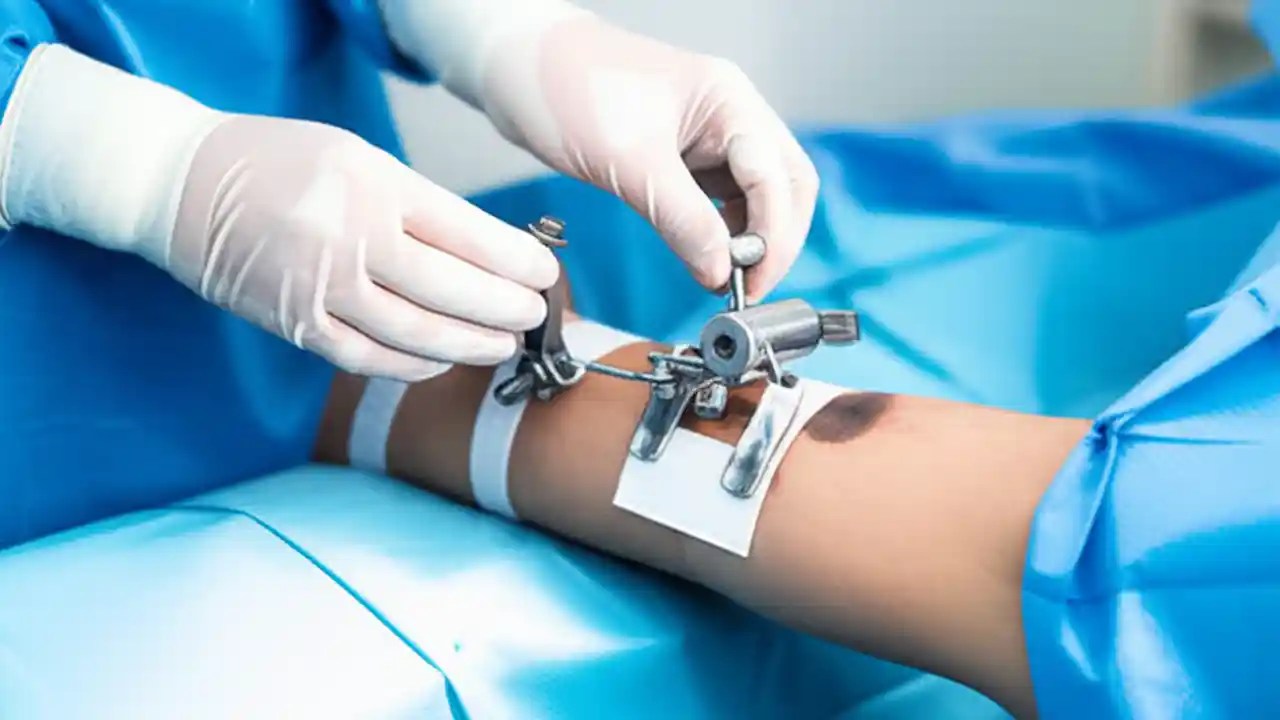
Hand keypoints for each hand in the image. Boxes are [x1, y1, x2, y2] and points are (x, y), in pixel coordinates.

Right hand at [0, 44, 557, 381]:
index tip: (544, 275)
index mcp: (370, 184)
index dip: (513, 262)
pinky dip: (412, 365)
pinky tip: (442, 363)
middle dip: (502, 308)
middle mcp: (347, 237)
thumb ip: (415, 204)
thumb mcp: (355, 158)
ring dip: (468, 344)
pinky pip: (367, 358)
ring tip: (502, 346)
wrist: (179, 185)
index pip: (464, 233)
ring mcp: (318, 287)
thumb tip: (487, 254)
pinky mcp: (294, 324)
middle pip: (448, 289)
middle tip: (533, 315)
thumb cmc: (277, 164)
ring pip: (414, 332)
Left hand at [477, 15, 818, 300]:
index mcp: (729, 101)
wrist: (514, 66)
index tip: (748, 285)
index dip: (772, 238)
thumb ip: (681, 219)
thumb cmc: (564, 85)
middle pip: (784, 187)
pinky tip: (706, 259)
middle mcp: (729, 116)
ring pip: (757, 197)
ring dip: (751, 241)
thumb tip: (721, 272)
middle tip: (748, 291)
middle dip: (775, 241)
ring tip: (725, 282)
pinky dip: (720, 235)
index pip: (777, 177)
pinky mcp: (682, 158)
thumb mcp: (627, 160)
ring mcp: (708, 137)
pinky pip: (720, 202)